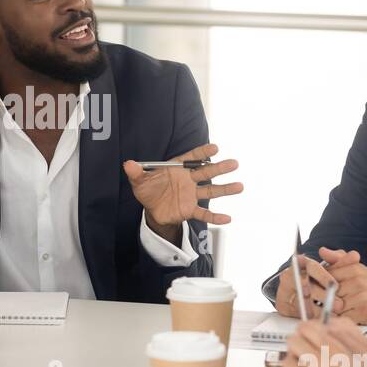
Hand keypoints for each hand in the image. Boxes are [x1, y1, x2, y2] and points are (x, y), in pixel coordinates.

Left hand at [123, 143, 242, 245]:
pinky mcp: (190, 210)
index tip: (215, 148)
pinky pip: (204, 213)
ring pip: (210, 190)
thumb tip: (128, 164)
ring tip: (239, 186)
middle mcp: (188, 180)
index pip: (191, 158)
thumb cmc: (148, 190)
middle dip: (219, 168)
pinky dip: (215, 216)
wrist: (151, 209)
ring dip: (224, 189)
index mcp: (177, 169)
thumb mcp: (139, 181)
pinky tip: (227, 218)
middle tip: (234, 163)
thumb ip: (136, 172)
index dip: (202, 152)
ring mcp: (191, 195)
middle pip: (206, 172)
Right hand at [273, 250, 357, 318]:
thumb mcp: (332, 269)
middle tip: (339, 304)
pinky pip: (296, 312)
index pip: (312, 266)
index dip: (324, 276)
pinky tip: (323, 320)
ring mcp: (285, 290)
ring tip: (333, 314)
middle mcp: (291, 275)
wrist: (301, 295)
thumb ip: (343, 262)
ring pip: (301, 300)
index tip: (335, 285)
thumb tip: (355, 255)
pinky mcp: (283, 305)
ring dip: (318, 308)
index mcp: (302, 263)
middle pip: (305, 284)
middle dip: (323, 295)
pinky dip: (311, 317)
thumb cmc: (320, 281)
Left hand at [277, 317, 366, 366]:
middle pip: (294, 342)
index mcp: (336, 352)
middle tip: (299, 347)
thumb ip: (353, 338)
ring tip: (297, 366)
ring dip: (291, 362)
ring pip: (287, 362)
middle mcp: (320, 364)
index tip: (305, 330)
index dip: (306, 328)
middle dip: (296, 342)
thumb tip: (336, 325)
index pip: (309, 328)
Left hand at [319, 247, 366, 328]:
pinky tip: (350, 318)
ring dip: (335, 312)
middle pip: (328, 292)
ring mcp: (361, 296)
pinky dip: (343, 320)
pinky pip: (343, 318)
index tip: (324, 291)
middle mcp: (357, 280)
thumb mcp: (359, 269)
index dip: (322, 285)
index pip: (326, 275)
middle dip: (327, 300)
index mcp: (354, 268)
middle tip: (332, 303)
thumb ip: (339, 260)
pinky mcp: (364, 311)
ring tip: (343, 311)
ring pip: (334, 306)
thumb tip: (321, 250)